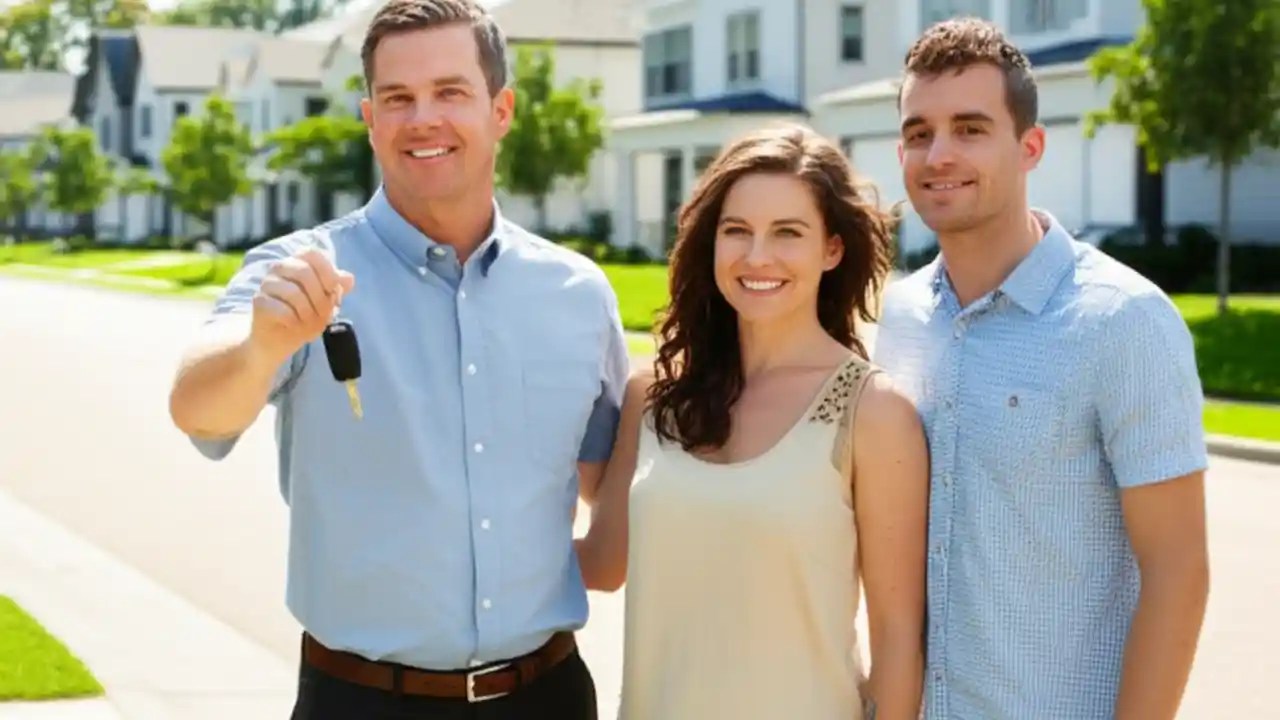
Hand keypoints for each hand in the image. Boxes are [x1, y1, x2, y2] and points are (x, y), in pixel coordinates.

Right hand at [249, 248, 354, 364]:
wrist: (277, 338)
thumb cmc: (304, 315)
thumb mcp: (326, 302)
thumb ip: (337, 288)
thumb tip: (348, 279)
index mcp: (298, 263)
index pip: (312, 254)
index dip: (326, 270)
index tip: (333, 290)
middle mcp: (280, 268)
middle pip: (304, 272)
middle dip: (320, 297)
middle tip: (325, 314)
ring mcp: (267, 284)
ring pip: (293, 292)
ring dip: (308, 312)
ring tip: (309, 322)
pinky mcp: (259, 302)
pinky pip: (282, 309)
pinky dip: (294, 321)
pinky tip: (294, 325)